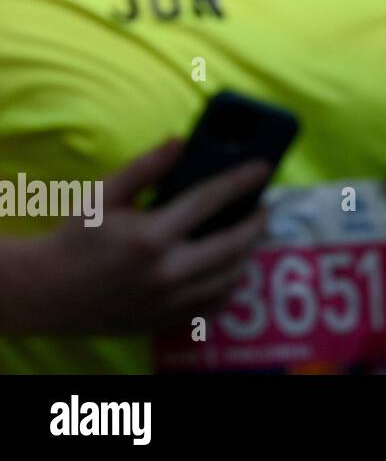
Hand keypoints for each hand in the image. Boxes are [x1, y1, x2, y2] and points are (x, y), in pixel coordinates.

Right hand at [20, 139, 269, 334]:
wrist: (47, 292)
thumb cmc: (77, 237)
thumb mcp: (104, 196)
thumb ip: (145, 168)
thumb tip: (181, 140)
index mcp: (150, 236)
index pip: (210, 200)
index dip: (241, 181)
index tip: (263, 167)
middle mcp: (166, 272)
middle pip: (232, 244)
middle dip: (256, 223)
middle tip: (263, 208)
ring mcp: (169, 301)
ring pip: (230, 276)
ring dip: (247, 253)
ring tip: (249, 235)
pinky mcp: (167, 319)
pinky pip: (215, 304)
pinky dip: (230, 285)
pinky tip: (230, 268)